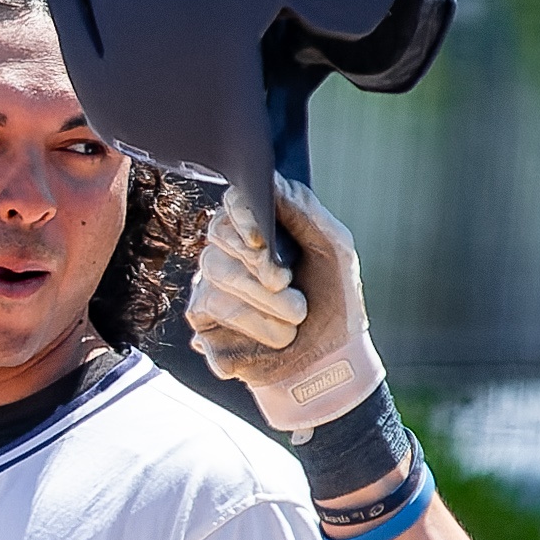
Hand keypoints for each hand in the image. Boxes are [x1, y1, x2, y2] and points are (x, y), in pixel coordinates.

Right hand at [185, 174, 384, 430]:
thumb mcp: (335, 248)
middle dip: (258, 265)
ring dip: (263, 303)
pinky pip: (212, 311)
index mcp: (258, 227)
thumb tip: (273, 181)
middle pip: (219, 237)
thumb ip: (306, 210)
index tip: (262, 238)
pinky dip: (253, 327)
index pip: (233, 203)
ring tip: (296, 318)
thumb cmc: (333, 298)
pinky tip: (276, 337)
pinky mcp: (204, 320)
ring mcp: (211, 283)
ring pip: (216, 275)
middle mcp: (227, 250)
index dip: (242, 214)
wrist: (330, 358)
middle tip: (287, 283)